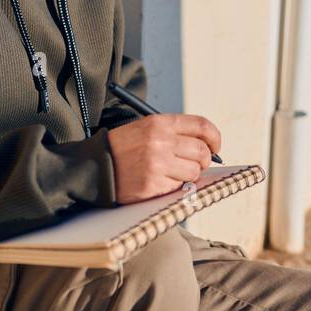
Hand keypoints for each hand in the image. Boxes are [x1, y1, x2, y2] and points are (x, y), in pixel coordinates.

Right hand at [107, 114, 222, 203]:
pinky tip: (160, 181)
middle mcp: (161, 142)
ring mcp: (157, 164)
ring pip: (194, 172)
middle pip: (202, 152)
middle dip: (203, 160)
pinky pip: (178, 187)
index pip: (202, 127)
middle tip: (196, 164)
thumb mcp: (145, 128)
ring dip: (188, 175)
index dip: (214, 138)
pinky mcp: (153, 185)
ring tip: (172, 172)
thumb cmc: (123, 148)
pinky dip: (174, 186)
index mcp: (160, 123)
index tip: (215, 146)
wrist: (94, 167)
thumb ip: (174, 133)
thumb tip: (207, 146)